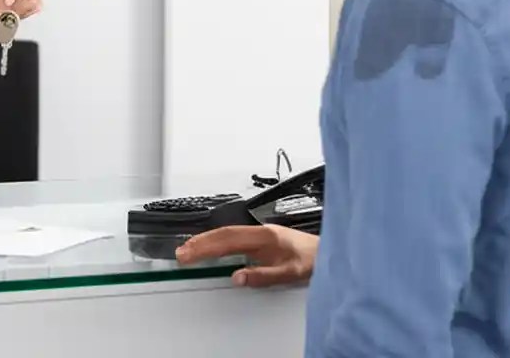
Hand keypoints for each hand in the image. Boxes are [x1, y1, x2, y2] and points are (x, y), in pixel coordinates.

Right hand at [176, 225, 318, 287]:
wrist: (328, 251)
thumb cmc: (312, 260)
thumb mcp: (289, 273)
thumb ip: (263, 276)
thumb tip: (237, 277)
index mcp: (263, 237)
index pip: (227, 240)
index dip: (205, 247)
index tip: (188, 255)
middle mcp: (259, 232)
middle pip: (222, 234)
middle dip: (199, 242)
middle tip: (180, 253)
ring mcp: (259, 233)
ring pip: (226, 233)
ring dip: (206, 240)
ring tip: (188, 249)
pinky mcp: (261, 238)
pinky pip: (233, 236)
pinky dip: (217, 241)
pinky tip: (210, 246)